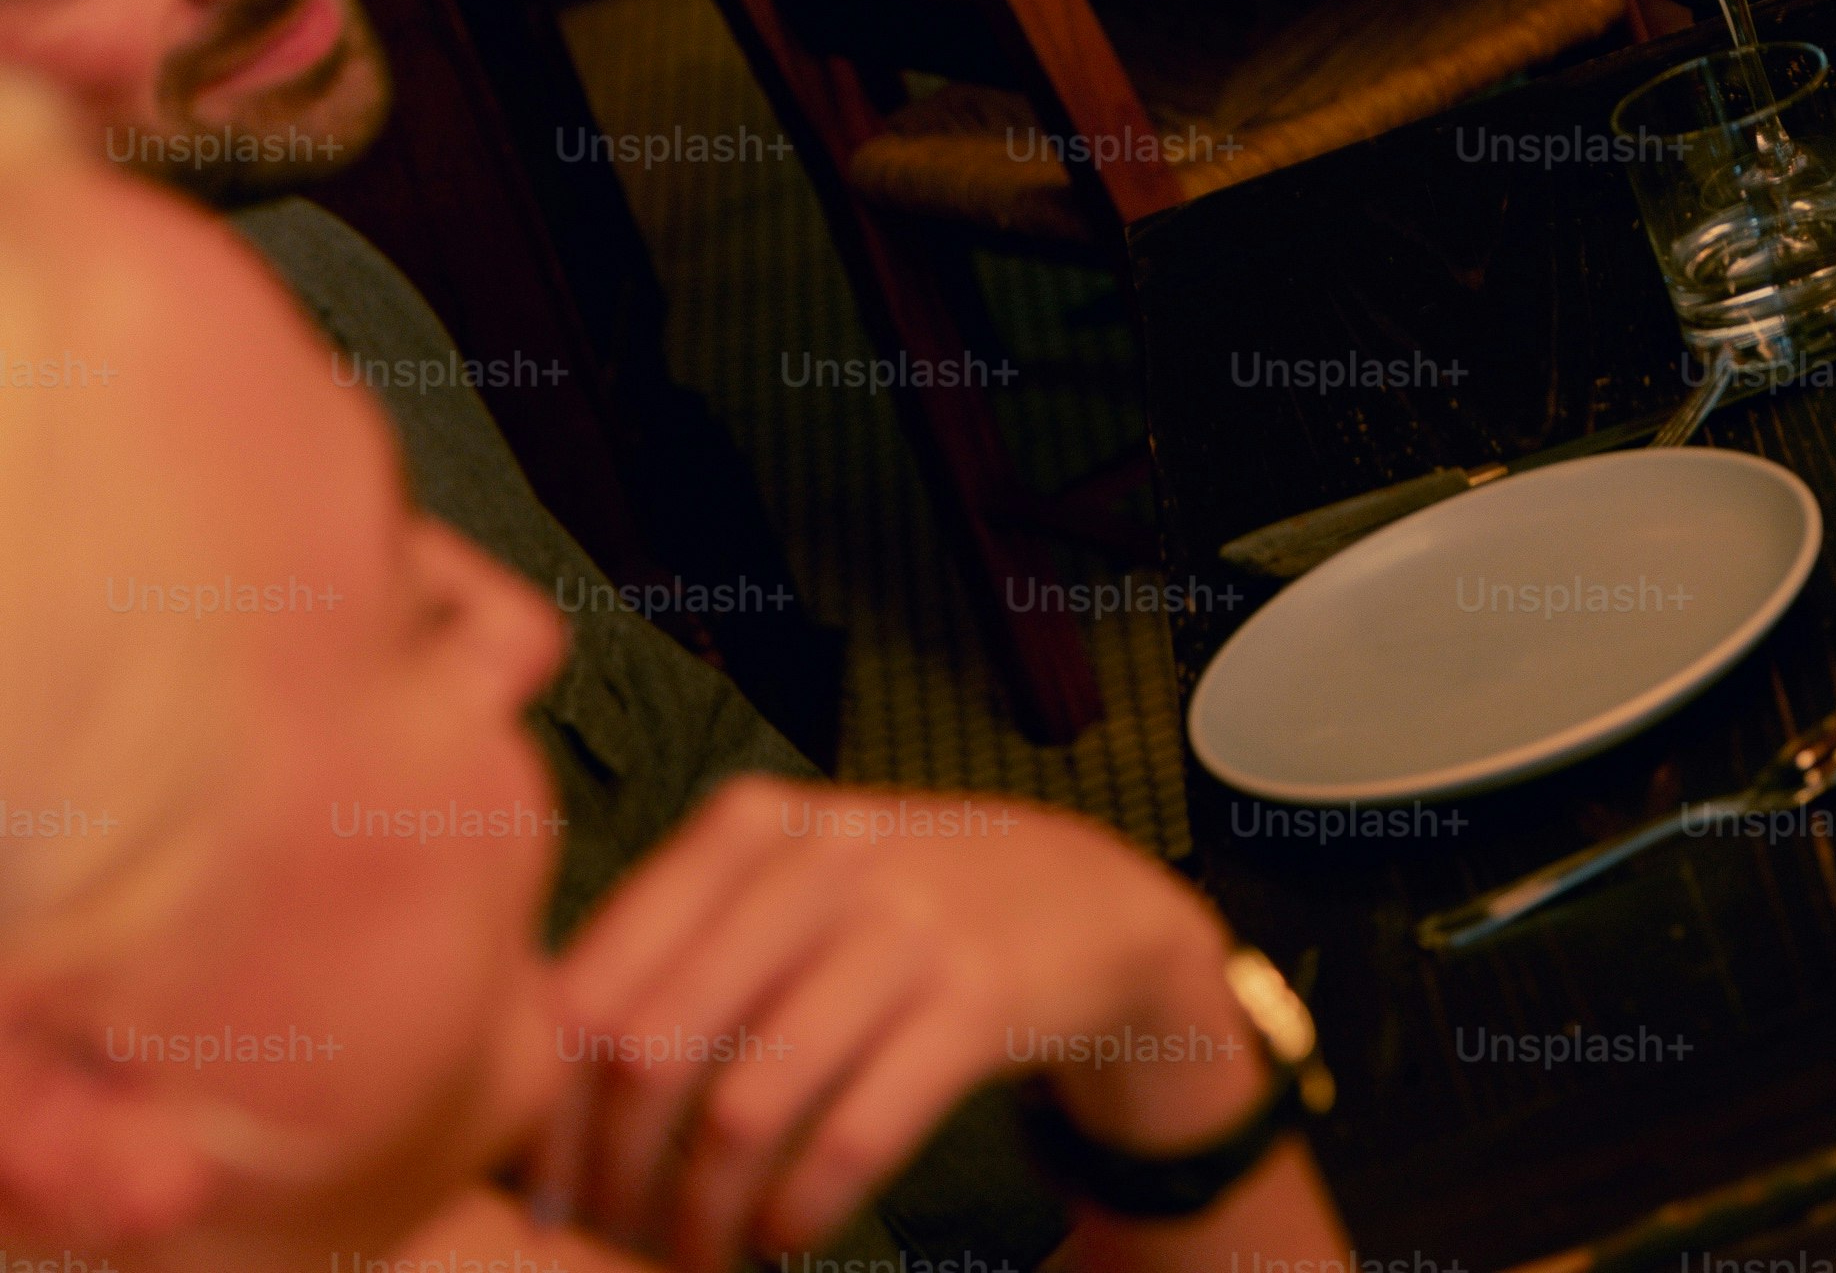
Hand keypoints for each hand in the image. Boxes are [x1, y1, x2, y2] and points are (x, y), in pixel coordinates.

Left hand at [524, 777, 1263, 1272]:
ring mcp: (908, 926)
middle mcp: (820, 862)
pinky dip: (799, 1211)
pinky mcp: (981, 998)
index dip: (545, 1117)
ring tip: (698, 1257)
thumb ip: (672, 953)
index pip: (589, 989)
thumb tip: (516, 1090)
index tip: (537, 1195)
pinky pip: (851, 1135)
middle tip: (608, 1242)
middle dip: (612, 1178)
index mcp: (747, 829)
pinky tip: (784, 1238)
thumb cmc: (902, 917)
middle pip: (650, 1054)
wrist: (1094, 903)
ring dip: (701, 1216)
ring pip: (743, 1107)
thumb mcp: (791, 890)